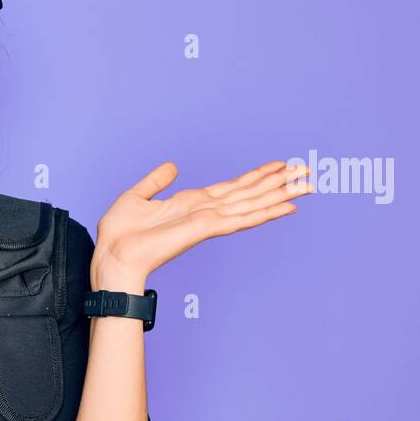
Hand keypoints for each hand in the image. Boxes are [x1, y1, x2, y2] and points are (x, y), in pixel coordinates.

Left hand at [91, 160, 311, 288]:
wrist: (111, 255)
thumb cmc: (119, 233)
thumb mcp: (136, 197)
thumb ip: (156, 181)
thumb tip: (173, 166)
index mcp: (191, 204)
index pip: (232, 187)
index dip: (257, 176)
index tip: (280, 165)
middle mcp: (205, 212)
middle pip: (250, 194)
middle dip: (278, 183)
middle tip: (308, 171)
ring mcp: (208, 221)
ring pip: (253, 204)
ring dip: (281, 194)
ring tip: (308, 185)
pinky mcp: (205, 229)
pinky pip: (241, 218)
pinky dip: (265, 212)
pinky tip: (287, 207)